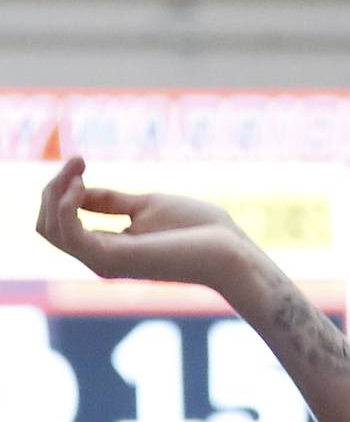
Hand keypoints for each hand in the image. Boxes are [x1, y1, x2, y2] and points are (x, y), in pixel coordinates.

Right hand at [36, 157, 259, 295]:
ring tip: (78, 166)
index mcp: (108, 247)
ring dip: (56, 192)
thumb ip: (111, 201)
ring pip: (50, 229)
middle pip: (48, 226)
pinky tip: (79, 185)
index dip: (63, 189)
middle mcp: (98, 257)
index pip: (62, 223)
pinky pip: (69, 234)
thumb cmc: (200, 229)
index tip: (80, 162)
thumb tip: (78, 189)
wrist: (230, 250)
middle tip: (76, 160)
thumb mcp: (148, 205)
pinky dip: (66, 206)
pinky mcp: (111, 259)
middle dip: (52, 189)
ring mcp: (102, 261)